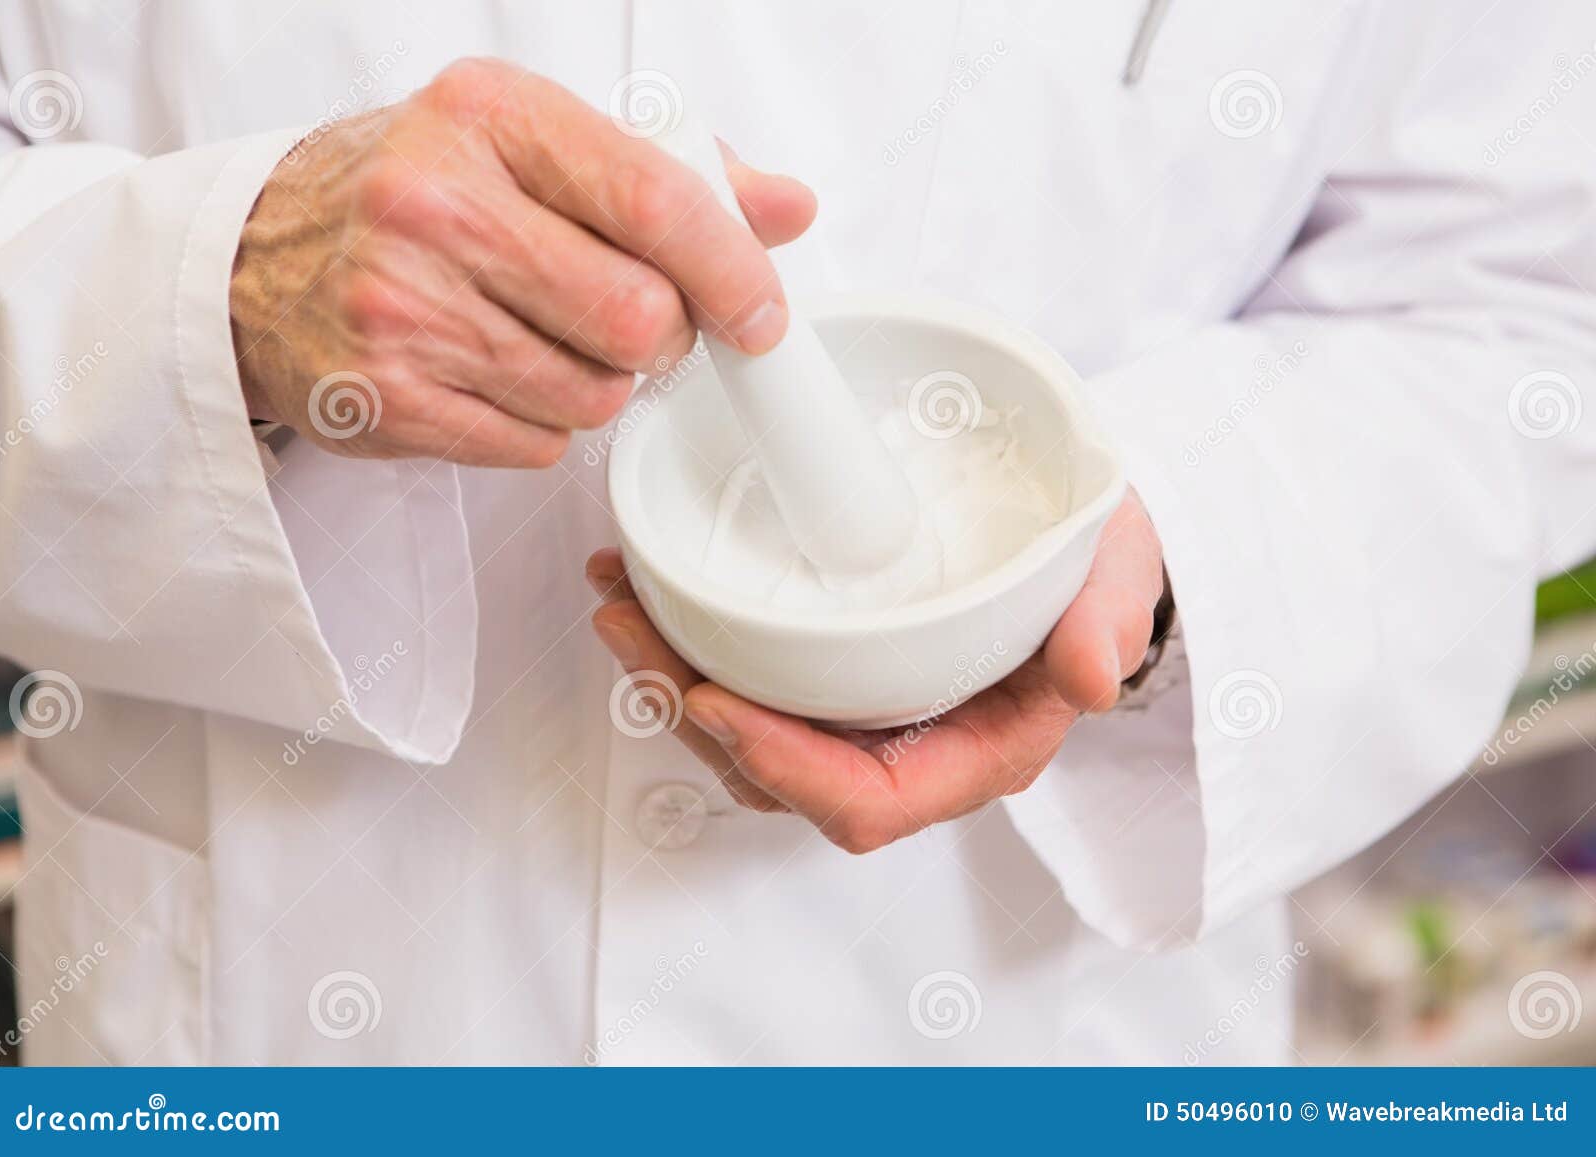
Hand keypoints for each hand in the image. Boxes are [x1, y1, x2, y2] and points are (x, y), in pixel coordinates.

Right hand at [230, 57, 815, 465]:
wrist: (255, 259)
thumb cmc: (412, 193)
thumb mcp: (529, 142)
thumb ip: (665, 172)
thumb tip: (786, 209)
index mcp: (489, 118)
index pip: (655, 201)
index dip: (732, 269)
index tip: (760, 311)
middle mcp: (436, 205)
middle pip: (637, 318)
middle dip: (663, 338)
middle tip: (637, 324)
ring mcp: (403, 308)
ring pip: (594, 394)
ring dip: (599, 384)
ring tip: (545, 340)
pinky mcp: (387, 398)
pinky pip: (538, 446)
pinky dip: (542, 424)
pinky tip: (496, 377)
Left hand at [587, 491, 1164, 852]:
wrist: (1072, 538)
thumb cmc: (1089, 567)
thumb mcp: (1114, 579)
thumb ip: (1106, 623)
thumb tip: (1090, 678)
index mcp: (976, 752)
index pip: (868, 806)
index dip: (786, 771)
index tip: (716, 706)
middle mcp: (906, 752)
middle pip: (780, 775)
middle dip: (694, 716)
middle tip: (631, 632)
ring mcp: (858, 719)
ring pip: (745, 734)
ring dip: (669, 678)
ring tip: (619, 603)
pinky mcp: (825, 677)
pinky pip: (744, 684)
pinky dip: (686, 642)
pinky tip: (647, 585)